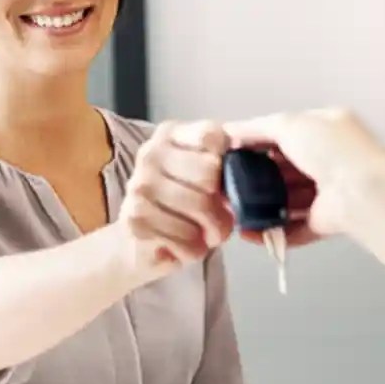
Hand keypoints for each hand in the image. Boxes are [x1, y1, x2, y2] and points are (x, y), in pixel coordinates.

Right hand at [116, 120, 234, 280]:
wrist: (145, 241)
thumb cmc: (185, 204)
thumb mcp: (207, 176)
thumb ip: (226, 165)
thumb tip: (250, 167)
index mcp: (171, 134)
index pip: (211, 135)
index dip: (227, 159)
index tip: (225, 178)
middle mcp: (151, 154)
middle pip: (209, 171)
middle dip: (223, 201)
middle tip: (221, 217)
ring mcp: (139, 185)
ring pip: (200, 206)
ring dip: (213, 230)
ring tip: (207, 234)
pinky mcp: (135, 219)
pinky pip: (185, 237)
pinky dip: (195, 249)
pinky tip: (187, 245)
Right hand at [223, 108, 384, 246]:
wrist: (362, 192)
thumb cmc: (332, 149)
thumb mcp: (291, 124)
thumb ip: (258, 127)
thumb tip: (232, 131)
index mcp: (325, 129)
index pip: (286, 133)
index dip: (258, 142)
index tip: (231, 153)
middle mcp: (328, 159)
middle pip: (284, 168)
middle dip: (256, 177)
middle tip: (227, 185)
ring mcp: (328, 192)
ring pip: (287, 200)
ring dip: (260, 206)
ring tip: (233, 211)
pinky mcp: (325, 221)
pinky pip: (294, 227)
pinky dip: (272, 230)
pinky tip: (250, 232)